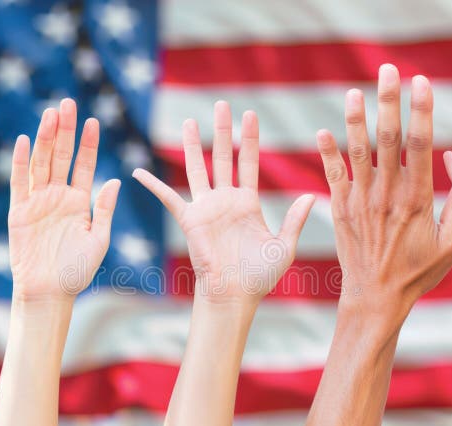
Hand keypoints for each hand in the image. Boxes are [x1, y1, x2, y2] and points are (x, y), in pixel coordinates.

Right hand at [8, 99, 120, 300]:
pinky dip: (21, 162)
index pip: (84, 166)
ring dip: (45, 138)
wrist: (49, 292)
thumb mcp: (99, 239)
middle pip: (60, 157)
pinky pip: (19, 182)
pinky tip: (24, 140)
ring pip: (41, 163)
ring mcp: (37, 202)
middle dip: (64, 131)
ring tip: (51, 114)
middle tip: (68, 103)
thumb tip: (115, 180)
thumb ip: (104, 209)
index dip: (88, 144)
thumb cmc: (77, 270)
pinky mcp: (18, 211)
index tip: (93, 121)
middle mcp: (57, 197)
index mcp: (78, 202)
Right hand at [133, 101, 313, 302]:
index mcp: (248, 203)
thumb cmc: (259, 276)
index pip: (248, 162)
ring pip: (197, 168)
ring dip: (194, 145)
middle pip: (222, 157)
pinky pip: (168, 198)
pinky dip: (153, 185)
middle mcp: (226, 201)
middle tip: (222, 104)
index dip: (249, 139)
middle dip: (223, 131)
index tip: (250, 115)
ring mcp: (206, 208)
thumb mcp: (285, 246)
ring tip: (190, 121)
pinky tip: (138, 172)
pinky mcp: (189, 220)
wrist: (234, 295)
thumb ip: (295, 219)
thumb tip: (313, 195)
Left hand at [318, 64, 451, 316]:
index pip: (420, 145)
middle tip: (388, 71)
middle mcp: (387, 194)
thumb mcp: (449, 247)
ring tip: (354, 92)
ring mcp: (361, 201)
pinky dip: (328, 154)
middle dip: (389, 102)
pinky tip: (323, 132)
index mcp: (417, 199)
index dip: (421, 112)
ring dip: (356, 120)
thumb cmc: (416, 274)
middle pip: (388, 139)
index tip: (422, 83)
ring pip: (358, 152)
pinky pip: (333, 176)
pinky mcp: (341, 210)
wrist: (374, 298)